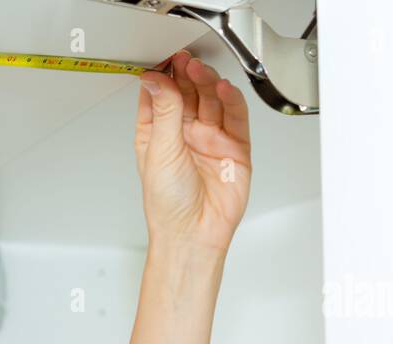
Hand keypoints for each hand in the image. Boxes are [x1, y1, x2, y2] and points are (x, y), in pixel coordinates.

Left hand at [135, 50, 251, 252]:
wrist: (193, 235)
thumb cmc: (168, 205)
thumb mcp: (158, 152)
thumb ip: (163, 112)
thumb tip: (157, 80)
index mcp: (158, 134)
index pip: (160, 96)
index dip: (161, 76)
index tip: (162, 59)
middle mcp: (184, 134)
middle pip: (188, 93)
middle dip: (186, 75)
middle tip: (184, 60)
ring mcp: (210, 138)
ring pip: (211, 100)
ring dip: (207, 83)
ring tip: (200, 71)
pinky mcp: (234, 146)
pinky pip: (235, 116)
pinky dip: (231, 100)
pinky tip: (224, 89)